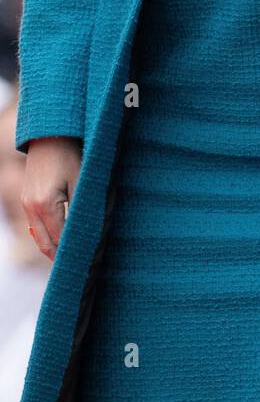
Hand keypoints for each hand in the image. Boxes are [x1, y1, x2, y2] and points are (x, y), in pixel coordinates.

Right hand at [21, 136, 82, 261]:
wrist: (49, 131)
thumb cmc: (70, 153)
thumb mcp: (82, 179)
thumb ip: (84, 207)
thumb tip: (91, 231)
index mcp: (45, 206)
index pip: (60, 240)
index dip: (74, 252)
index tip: (88, 263)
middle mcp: (31, 208)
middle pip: (45, 244)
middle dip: (60, 257)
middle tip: (79, 270)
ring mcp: (26, 202)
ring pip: (38, 236)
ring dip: (52, 247)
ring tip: (69, 259)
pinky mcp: (27, 197)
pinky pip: (36, 224)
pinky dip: (47, 234)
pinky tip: (59, 238)